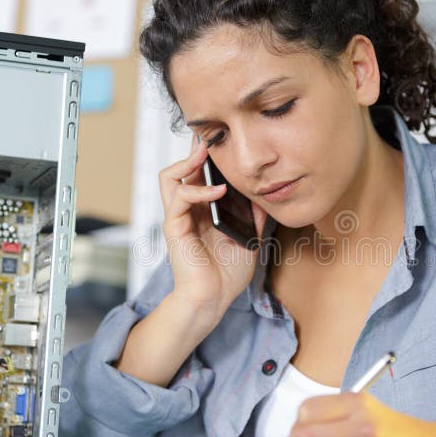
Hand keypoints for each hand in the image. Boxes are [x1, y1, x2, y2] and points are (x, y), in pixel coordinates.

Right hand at [159, 134, 267, 327]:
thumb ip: (254, 215)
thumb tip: (265, 194)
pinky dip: (197, 190)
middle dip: (194, 150)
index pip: (199, 175)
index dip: (207, 157)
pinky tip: (218, 191)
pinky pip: (178, 198)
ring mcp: (179, 218)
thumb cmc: (227, 274)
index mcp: (203, 211)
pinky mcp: (175, 227)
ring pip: (170, 176)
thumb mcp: (250, 237)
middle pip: (182, 169)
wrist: (214, 299)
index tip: (223, 142)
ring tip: (205, 154)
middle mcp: (188, 211)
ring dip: (187, 162)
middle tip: (210, 137)